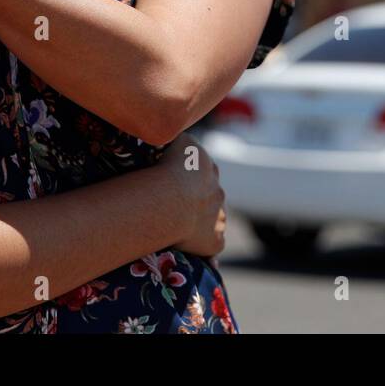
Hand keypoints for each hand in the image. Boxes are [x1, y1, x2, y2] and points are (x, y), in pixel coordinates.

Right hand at [159, 132, 227, 258]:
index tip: (170, 181)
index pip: (199, 169)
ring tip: (181, 229)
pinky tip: (197, 256)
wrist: (172, 198)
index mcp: (207, 166)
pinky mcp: (215, 240)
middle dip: (195, 199)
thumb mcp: (171, 139)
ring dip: (201, 223)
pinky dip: (206, 249)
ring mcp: (218, 217)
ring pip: (213, 218)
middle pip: (208, 194)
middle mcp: (217, 190)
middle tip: (172, 206)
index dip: (184, 175)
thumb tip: (169, 129)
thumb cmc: (165, 167)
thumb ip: (174, 136)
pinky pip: (212, 245)